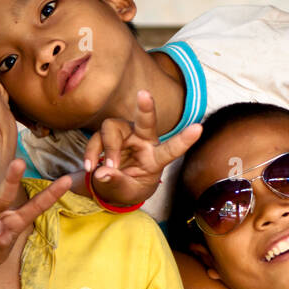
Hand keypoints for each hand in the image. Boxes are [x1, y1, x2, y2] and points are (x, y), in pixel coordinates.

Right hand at [82, 90, 202, 207]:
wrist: (112, 187)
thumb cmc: (127, 189)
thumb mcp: (126, 192)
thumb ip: (117, 183)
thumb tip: (102, 172)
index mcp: (156, 158)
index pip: (172, 149)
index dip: (184, 140)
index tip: (198, 129)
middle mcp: (143, 141)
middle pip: (145, 122)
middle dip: (146, 108)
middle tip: (144, 95)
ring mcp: (125, 135)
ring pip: (112, 127)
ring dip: (106, 147)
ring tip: (100, 169)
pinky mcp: (108, 135)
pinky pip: (97, 137)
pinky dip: (91, 153)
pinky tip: (90, 167)